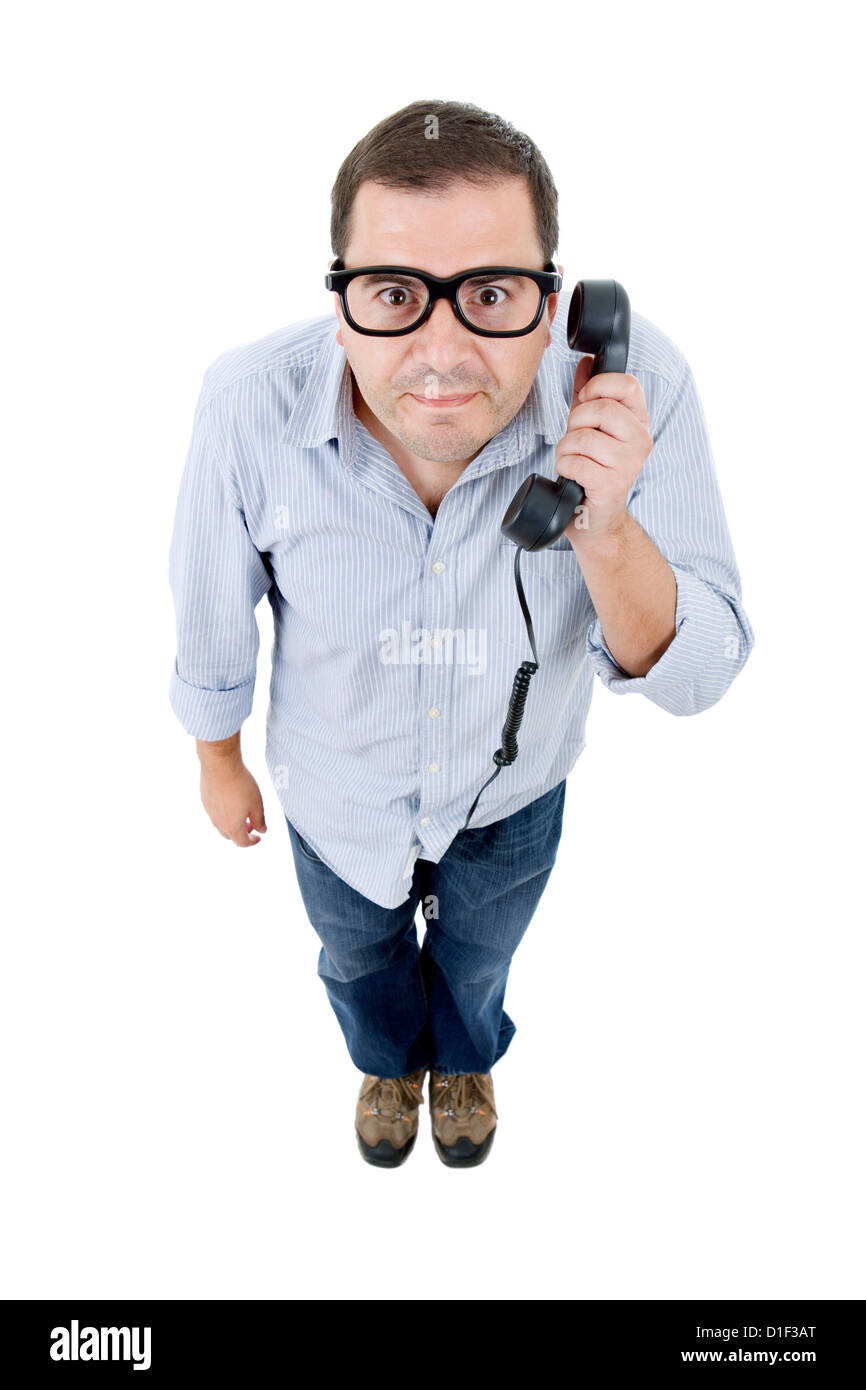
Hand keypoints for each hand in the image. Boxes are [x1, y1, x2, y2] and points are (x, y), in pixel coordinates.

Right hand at [200, 761, 267, 846]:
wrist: (220, 766)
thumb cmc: (241, 785)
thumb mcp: (257, 804)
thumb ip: (260, 820)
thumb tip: (261, 830)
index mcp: (232, 827)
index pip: (242, 842)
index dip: (252, 842)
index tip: (258, 837)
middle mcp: (218, 823)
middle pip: (230, 835)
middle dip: (241, 833)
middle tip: (250, 825)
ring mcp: (210, 812)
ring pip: (221, 824)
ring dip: (231, 823)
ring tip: (241, 812)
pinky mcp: (205, 801)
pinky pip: (214, 812)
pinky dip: (223, 812)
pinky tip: (230, 800)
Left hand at [556, 355, 653, 544]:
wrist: (594, 519)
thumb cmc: (592, 471)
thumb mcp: (591, 428)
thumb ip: (588, 395)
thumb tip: (585, 363)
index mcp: (639, 423)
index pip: (628, 385)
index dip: (600, 385)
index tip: (585, 397)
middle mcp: (640, 441)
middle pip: (602, 409)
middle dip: (576, 422)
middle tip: (575, 439)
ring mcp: (628, 464)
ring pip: (582, 437)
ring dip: (566, 449)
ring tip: (573, 461)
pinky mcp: (611, 484)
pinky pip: (575, 461)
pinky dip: (564, 467)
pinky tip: (572, 476)